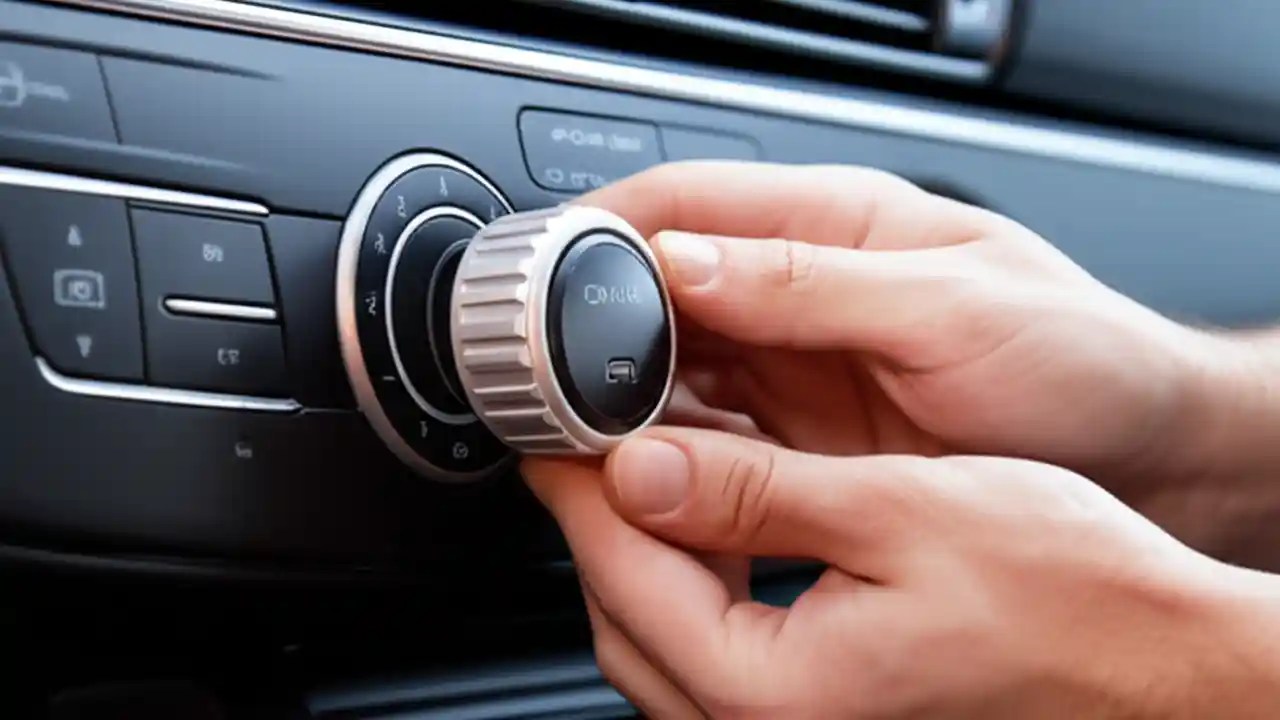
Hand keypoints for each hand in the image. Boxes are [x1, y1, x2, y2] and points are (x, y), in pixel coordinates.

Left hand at [524, 431, 1279, 718]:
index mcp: (772, 688)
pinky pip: (710, 646)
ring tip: (643, 459)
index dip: (581, 484)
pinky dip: (690, 576)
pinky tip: (711, 517)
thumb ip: (757, 494)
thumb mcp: (901, 512)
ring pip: (658, 631)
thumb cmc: (1068, 598)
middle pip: (623, 609)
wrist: (1153, 662)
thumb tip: (642, 469)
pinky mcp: (813, 711)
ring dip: (638, 545)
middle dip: (596, 516)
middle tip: (588, 433)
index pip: (624, 570)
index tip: (555, 425)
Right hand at [577, 161, 1237, 550]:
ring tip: (587, 440)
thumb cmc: (1076, 359)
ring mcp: (796, 367)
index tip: (544, 278)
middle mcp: (801, 292)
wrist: (1145, 455)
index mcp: (835, 224)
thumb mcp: (954, 309)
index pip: (685, 203)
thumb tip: (683, 262)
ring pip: (671, 371)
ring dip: (622, 402)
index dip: (602, 231)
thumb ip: (816, 285)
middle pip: (658, 293)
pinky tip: (646, 478)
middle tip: (554, 384)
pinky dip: (666, 455)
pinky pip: (708, 436)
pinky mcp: (801, 436)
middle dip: (594, 333)